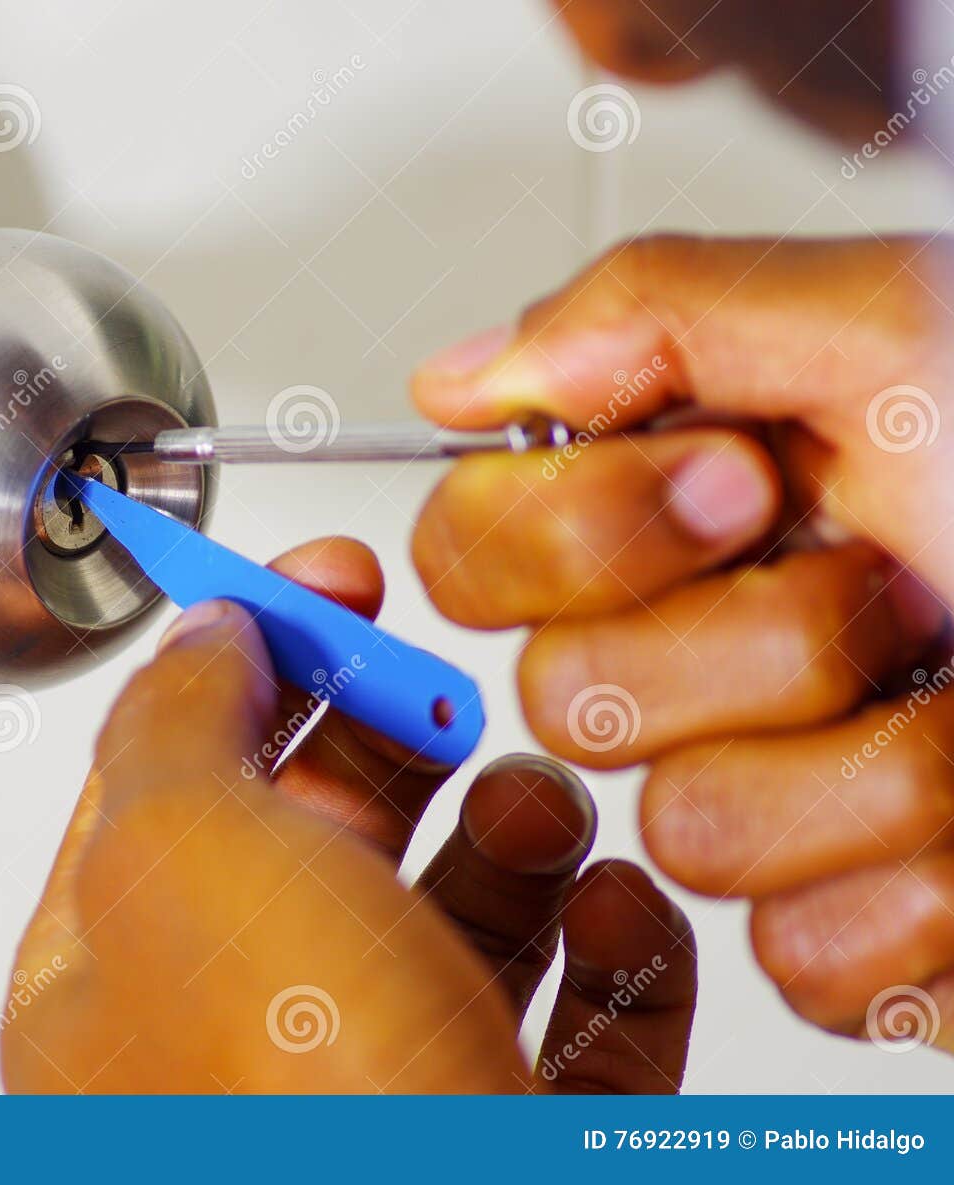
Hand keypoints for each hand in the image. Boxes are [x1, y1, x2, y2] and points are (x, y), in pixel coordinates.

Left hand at [3, 539, 695, 1092]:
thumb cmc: (298, 1111)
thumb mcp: (181, 858)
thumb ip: (174, 723)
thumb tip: (200, 636)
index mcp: (122, 980)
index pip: (175, 772)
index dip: (253, 655)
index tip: (331, 580)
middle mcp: (249, 1041)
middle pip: (326, 831)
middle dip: (396, 740)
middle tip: (442, 703)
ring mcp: (394, 1093)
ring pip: (458, 915)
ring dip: (513, 835)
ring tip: (534, 816)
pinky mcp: (522, 1137)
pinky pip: (580, 1013)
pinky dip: (610, 948)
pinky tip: (618, 917)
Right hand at [410, 234, 953, 1051]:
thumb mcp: (901, 333)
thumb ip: (656, 319)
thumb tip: (458, 374)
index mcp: (691, 512)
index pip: (474, 547)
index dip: (581, 536)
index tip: (745, 488)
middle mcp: (706, 650)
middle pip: (563, 699)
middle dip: (757, 647)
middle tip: (899, 588)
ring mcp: (772, 792)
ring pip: (686, 835)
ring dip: (873, 770)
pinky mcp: (848, 923)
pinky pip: (801, 957)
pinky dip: (930, 888)